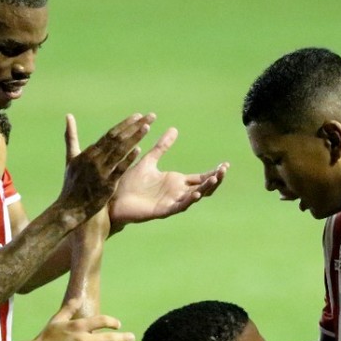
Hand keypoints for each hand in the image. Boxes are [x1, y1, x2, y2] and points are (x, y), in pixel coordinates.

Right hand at [31, 299, 134, 340]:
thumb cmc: (45, 339)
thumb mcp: (56, 321)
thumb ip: (69, 309)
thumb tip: (78, 298)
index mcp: (77, 327)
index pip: (101, 321)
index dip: (112, 322)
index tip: (118, 325)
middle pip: (109, 339)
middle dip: (123, 338)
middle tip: (132, 338)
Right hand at [57, 113, 154, 220]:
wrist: (70, 208)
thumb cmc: (72, 184)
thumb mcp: (71, 159)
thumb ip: (71, 137)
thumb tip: (68, 116)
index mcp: (89, 152)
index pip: (110, 134)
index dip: (125, 124)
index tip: (138, 116)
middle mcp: (95, 159)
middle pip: (117, 138)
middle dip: (134, 127)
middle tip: (150, 117)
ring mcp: (101, 172)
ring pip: (120, 151)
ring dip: (134, 138)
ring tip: (147, 127)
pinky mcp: (106, 185)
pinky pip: (118, 170)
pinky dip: (127, 159)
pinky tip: (139, 151)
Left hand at [108, 127, 228, 228]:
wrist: (114, 199)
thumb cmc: (130, 183)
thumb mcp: (149, 160)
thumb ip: (162, 147)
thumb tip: (174, 129)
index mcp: (176, 182)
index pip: (201, 178)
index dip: (214, 172)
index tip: (225, 164)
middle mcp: (176, 193)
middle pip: (203, 188)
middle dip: (215, 180)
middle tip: (224, 170)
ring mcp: (171, 202)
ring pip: (194, 197)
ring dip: (205, 189)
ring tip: (214, 179)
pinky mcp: (162, 211)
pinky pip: (179, 207)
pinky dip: (188, 201)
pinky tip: (196, 194)